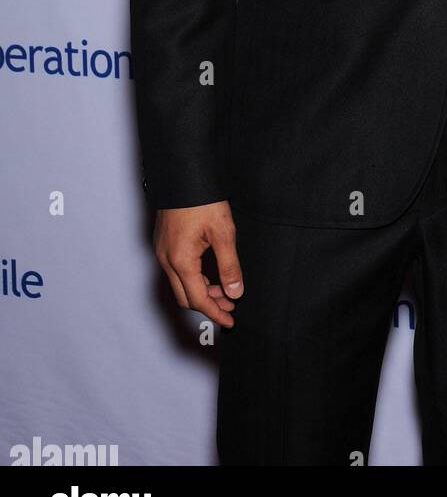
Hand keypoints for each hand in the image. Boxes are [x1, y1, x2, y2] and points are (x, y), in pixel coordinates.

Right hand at [153, 201, 242, 327]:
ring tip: (225, 290)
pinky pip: (176, 272)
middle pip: (185, 297)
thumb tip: (235, 292)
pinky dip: (193, 279)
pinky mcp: (163, 244)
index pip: (198, 299)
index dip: (215, 313)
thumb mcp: (223, 233)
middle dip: (208, 306)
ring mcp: (162, 252)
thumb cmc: (202, 200)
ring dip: (201, 292)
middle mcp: (166, 260)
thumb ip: (229, 266)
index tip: (230, 321)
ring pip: (180, 285)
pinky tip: (210, 274)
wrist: (183, 175)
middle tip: (230, 306)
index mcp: (181, 261)